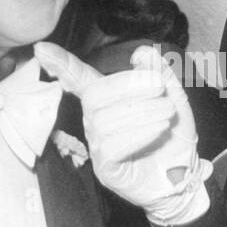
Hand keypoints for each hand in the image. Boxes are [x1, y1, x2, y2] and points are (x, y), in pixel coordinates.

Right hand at [34, 41, 210, 225]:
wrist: (185, 178)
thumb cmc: (172, 138)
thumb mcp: (173, 99)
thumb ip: (160, 74)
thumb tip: (142, 52)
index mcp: (107, 100)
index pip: (79, 78)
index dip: (62, 63)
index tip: (41, 48)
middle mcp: (96, 121)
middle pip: (94, 95)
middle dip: (127, 85)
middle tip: (160, 87)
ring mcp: (98, 146)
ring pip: (105, 120)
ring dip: (141, 111)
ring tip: (167, 113)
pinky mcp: (106, 169)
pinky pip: (112, 146)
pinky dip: (139, 133)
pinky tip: (159, 129)